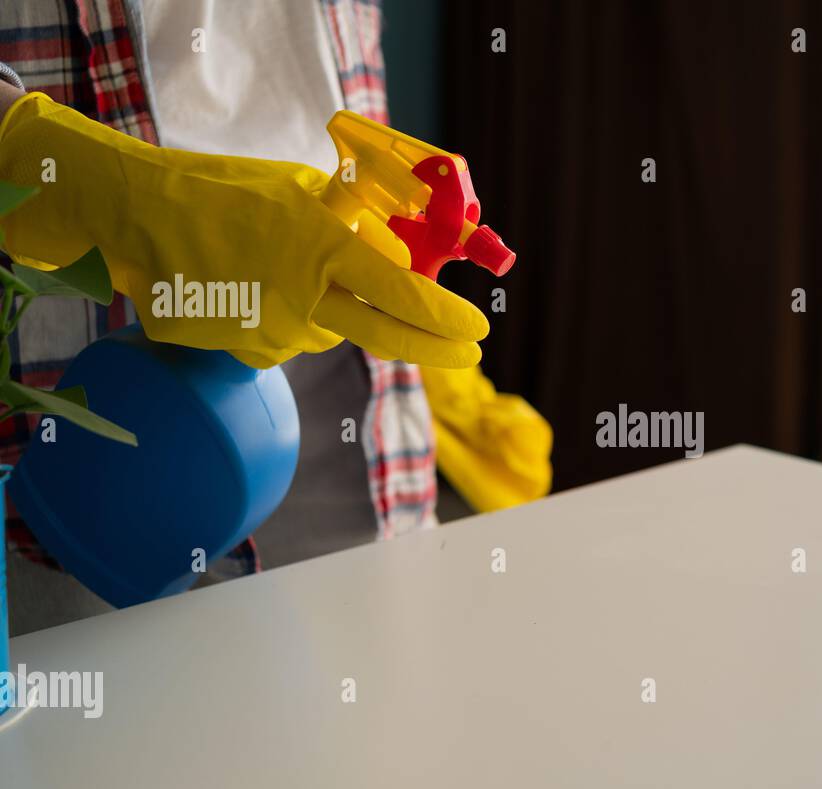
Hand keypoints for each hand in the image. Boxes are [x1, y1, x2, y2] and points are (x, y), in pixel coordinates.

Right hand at [0, 93, 487, 368]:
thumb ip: (349, 231)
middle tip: (468, 353)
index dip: (445, 319)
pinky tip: (249, 283)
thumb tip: (394, 266)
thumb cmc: (218, 190)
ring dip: (327, 309)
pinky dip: (284, 317)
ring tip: (275, 264)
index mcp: (320, 248)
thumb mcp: (298, 192)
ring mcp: (272, 333)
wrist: (132, 214)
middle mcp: (302, 299)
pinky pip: (287, 340)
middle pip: (385, 336)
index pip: (401, 296)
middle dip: (434, 348)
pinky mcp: (245, 353)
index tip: (477, 331)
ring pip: (328, 331)